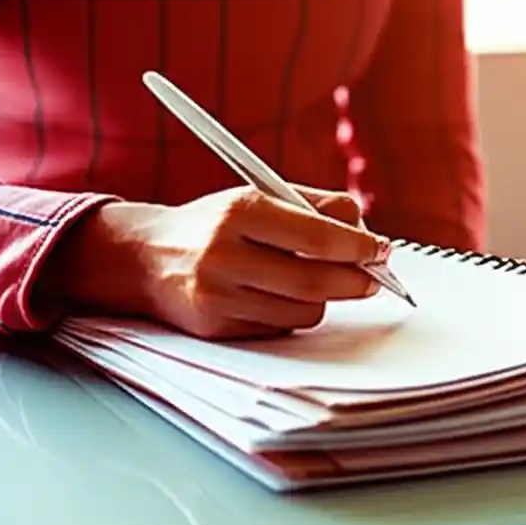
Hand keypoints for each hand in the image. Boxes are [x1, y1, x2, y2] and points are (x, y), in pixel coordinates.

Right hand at [43, 186, 389, 338]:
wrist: (145, 258)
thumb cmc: (214, 224)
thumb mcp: (259, 196)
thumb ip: (315, 206)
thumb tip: (365, 230)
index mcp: (241, 210)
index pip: (318, 235)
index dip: (359, 247)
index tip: (380, 250)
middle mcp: (225, 253)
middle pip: (316, 280)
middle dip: (356, 281)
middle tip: (372, 277)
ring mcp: (219, 296)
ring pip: (304, 311)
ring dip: (323, 298)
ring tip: (315, 280)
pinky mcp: (217, 328)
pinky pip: (281, 328)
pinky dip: (292, 313)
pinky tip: (279, 295)